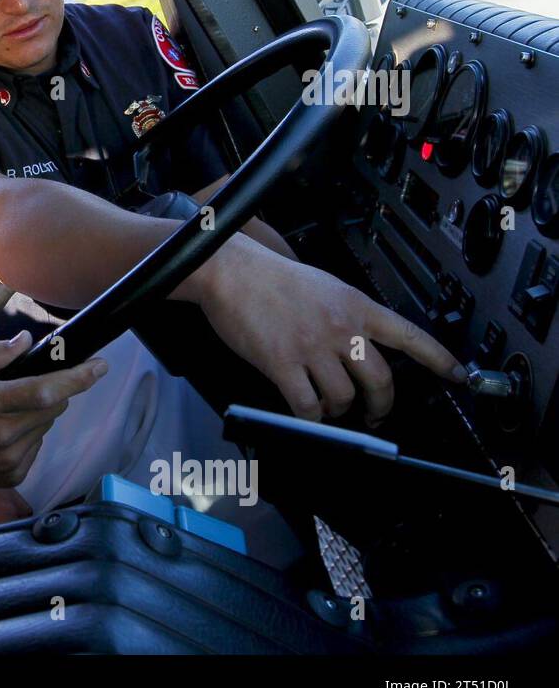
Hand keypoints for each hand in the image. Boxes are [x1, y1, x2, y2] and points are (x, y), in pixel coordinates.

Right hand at [0, 330, 106, 497]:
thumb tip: (25, 341)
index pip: (44, 390)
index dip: (77, 378)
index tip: (100, 366)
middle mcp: (3, 435)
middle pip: (54, 406)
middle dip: (55, 389)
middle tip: (33, 382)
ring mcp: (11, 458)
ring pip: (46, 424)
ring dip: (40, 411)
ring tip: (7, 409)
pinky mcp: (15, 474)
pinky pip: (37, 443)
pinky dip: (29, 432)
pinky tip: (2, 431)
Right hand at [199, 235, 465, 422]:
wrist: (230, 271)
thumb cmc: (269, 277)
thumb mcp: (323, 286)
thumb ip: (346, 315)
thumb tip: (360, 347)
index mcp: (355, 306)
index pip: (410, 336)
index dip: (439, 360)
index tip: (458, 376)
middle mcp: (340, 328)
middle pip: (380, 380)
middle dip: (381, 405)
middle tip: (374, 414)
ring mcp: (312, 347)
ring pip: (344, 397)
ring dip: (338, 411)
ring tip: (327, 408)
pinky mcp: (282, 364)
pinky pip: (307, 405)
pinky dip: (309, 416)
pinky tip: (305, 411)